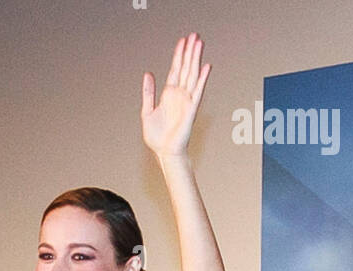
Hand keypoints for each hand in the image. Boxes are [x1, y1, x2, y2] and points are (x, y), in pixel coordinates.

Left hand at [141, 32, 210, 157]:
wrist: (164, 153)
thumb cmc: (157, 137)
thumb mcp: (147, 112)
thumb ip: (148, 93)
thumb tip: (148, 74)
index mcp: (168, 95)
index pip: (175, 69)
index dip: (178, 55)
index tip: (182, 41)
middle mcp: (179, 95)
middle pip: (185, 68)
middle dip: (189, 51)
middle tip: (194, 35)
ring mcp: (186, 101)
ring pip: (192, 75)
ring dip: (196, 59)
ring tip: (199, 43)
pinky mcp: (191, 109)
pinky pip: (198, 91)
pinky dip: (202, 79)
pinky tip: (206, 67)